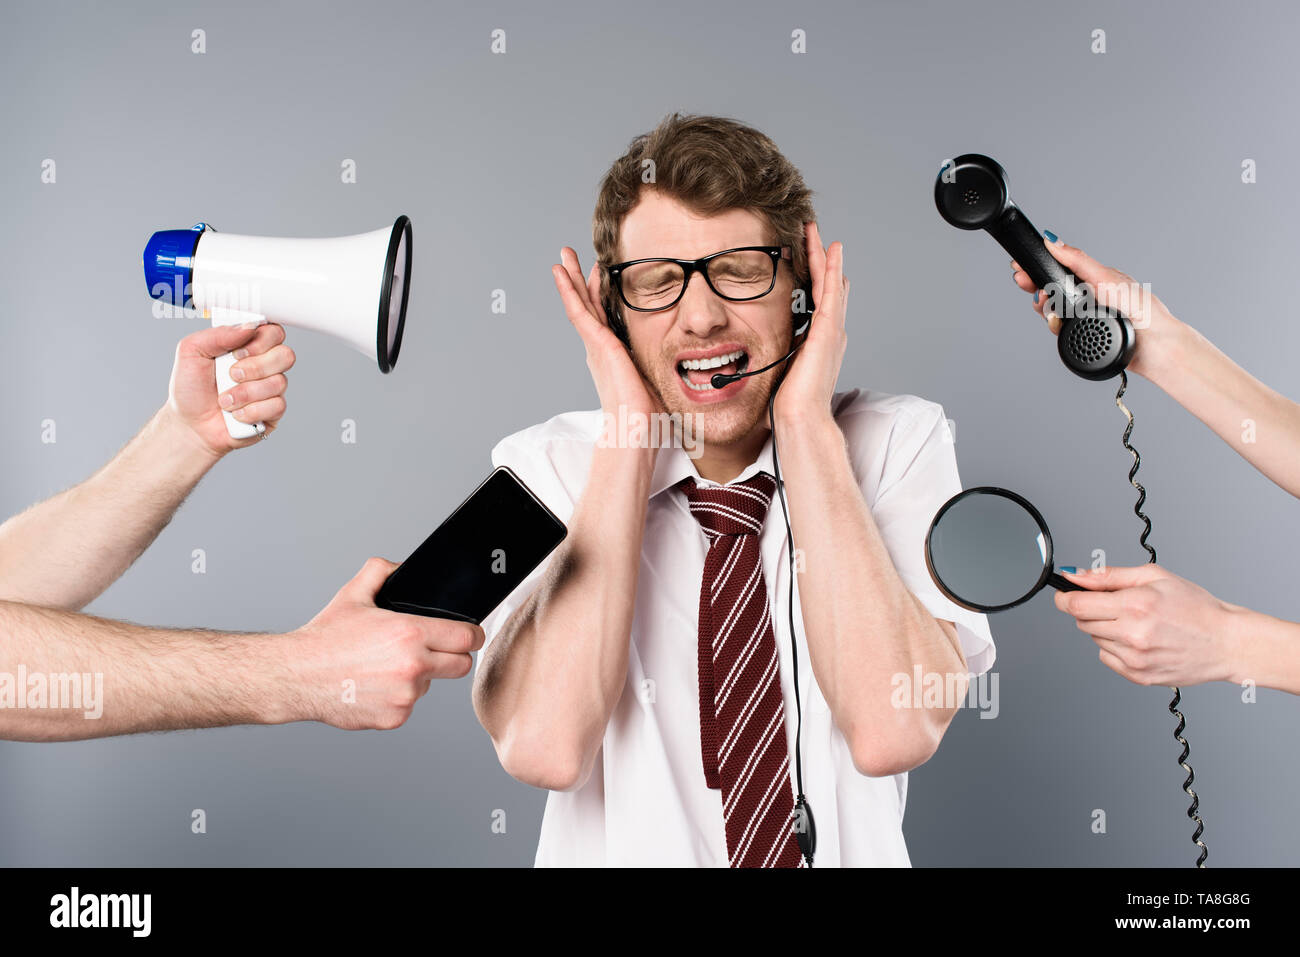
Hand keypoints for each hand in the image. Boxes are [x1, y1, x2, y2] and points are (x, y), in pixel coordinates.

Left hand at [167, 323, 295, 455]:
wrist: (190, 425)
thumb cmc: (190, 389)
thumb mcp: (191, 352)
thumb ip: (218, 334)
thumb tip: (248, 327)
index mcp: (247, 345)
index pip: (273, 331)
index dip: (261, 340)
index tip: (237, 352)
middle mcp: (264, 365)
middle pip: (285, 355)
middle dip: (254, 368)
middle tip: (231, 375)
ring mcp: (271, 389)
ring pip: (279, 382)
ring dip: (246, 393)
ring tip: (226, 400)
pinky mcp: (274, 412)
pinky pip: (277, 406)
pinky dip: (250, 411)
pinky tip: (236, 413)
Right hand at [286, 557, 485, 729]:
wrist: (296, 677)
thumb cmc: (323, 638)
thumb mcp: (353, 594)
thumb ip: (381, 572)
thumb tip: (402, 567)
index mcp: (409, 633)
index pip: (467, 637)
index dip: (471, 634)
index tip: (468, 635)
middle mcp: (413, 666)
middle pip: (460, 665)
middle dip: (451, 656)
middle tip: (430, 650)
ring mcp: (405, 695)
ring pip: (431, 685)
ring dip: (419, 676)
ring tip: (386, 666)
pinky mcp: (394, 718)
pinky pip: (409, 705)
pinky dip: (398, 697)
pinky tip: (375, 685)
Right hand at [552, 247, 661, 417]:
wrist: (636, 431)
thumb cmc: (646, 417)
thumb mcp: (656, 380)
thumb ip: (660, 366)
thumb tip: (682, 363)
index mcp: (613, 357)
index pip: (603, 317)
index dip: (599, 294)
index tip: (599, 273)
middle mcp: (600, 350)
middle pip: (588, 306)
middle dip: (580, 281)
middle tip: (569, 259)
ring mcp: (596, 347)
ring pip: (581, 305)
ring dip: (571, 280)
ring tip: (563, 258)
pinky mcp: (598, 346)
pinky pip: (580, 312)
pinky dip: (570, 291)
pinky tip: (562, 274)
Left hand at [772, 222, 848, 424]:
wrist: (799, 419)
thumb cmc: (786, 406)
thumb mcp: (776, 372)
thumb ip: (769, 359)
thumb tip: (743, 362)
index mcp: (817, 342)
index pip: (816, 300)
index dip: (810, 277)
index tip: (799, 256)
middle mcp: (830, 333)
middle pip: (826, 286)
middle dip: (819, 259)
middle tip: (812, 234)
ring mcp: (832, 331)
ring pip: (831, 283)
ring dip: (824, 256)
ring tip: (818, 232)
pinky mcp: (829, 332)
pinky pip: (832, 292)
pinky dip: (832, 269)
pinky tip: (831, 249)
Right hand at [1009, 236, 1179, 379]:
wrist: (1152, 344)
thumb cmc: (1140, 308)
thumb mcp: (1105, 278)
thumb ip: (1078, 261)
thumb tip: (1053, 241)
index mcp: (1094, 278)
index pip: (1060, 269)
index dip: (1039, 267)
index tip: (1021, 267)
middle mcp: (1088, 297)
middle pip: (1051, 291)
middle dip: (1037, 289)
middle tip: (1026, 286)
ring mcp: (1084, 317)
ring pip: (1052, 311)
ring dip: (1046, 309)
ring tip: (1050, 308)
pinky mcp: (1082, 336)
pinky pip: (1059, 330)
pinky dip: (1055, 326)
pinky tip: (1058, 324)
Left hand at [1054, 564, 1239, 686]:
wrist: (1226, 642)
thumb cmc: (1196, 606)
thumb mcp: (1154, 577)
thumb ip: (1109, 576)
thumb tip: (1076, 575)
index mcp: (1135, 606)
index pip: (1076, 605)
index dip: (1065, 598)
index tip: (1065, 595)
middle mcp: (1132, 635)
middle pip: (1082, 622)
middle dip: (1091, 611)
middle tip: (1118, 605)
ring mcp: (1135, 659)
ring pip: (1095, 640)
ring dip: (1106, 629)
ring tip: (1137, 623)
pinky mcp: (1139, 676)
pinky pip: (1107, 658)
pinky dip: (1116, 648)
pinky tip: (1141, 640)